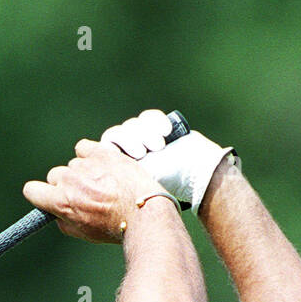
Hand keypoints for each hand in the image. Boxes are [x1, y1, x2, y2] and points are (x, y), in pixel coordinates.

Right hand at [22, 139, 174, 243]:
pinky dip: (89, 154)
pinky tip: (100, 165)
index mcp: (61, 202)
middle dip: (66, 185)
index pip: (31, 190)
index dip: (39, 195)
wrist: (144, 212)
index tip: (48, 197)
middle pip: (55, 176)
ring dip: (82, 172)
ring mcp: (86, 165)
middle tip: (85, 194)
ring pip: (73, 164)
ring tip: (103, 184)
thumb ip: (64, 221)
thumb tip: (57, 213)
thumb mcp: (84, 234)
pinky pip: (83, 148)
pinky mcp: (102, 152)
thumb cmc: (115, 226)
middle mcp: (69, 180)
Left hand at [101, 109, 233, 213]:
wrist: (199, 174)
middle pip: (116, 133)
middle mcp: (128, 153)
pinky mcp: (157, 128)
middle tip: (144, 152)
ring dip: (145, 132)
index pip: (105, 148)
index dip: (116, 146)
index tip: (132, 156)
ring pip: (132, 124)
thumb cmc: (168, 184)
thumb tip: (101, 170)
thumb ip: (118, 174)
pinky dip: (156, 121)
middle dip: (130, 140)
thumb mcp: (138, 182)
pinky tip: (166, 131)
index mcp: (119, 169)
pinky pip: (148, 116)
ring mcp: (142, 140)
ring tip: (159, 146)